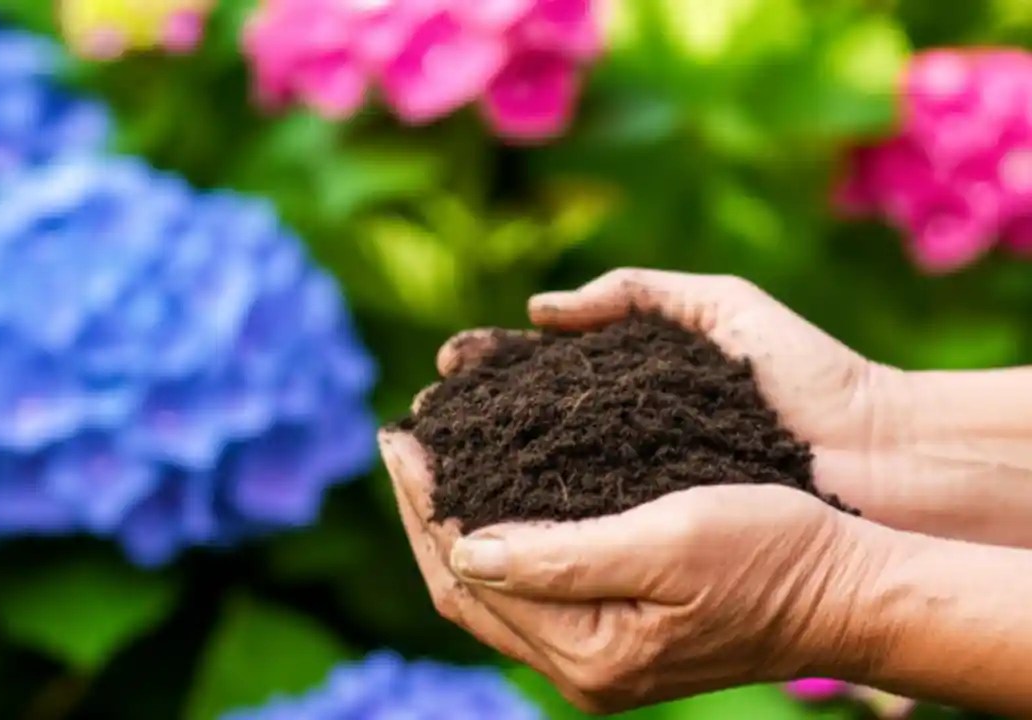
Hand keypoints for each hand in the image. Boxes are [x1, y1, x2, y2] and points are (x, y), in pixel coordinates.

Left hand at [378, 430, 887, 714]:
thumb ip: (561, 558)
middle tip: (401, 441)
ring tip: (431, 462)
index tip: (399, 437)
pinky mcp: (613, 637)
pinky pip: (526, 590)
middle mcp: (580, 669)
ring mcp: (595, 658)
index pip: (465, 572)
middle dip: (423, 513)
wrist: (845, 591)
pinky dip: (494, 542)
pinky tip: (489, 498)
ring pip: (488, 590)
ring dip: (452, 526)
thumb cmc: (769, 552)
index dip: (422, 502)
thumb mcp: (668, 541)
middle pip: (463, 587)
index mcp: (587, 650)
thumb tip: (463, 550)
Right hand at [436, 268, 922, 534]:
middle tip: (421, 423)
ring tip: (433, 464)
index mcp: (621, 381)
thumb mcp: (716, 308)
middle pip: (518, 432)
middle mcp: (614, 437)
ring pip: (535, 483)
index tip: (448, 366)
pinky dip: (528, 521)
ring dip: (480, 476)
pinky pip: (577, 526)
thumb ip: (633, 291)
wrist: (872, 450)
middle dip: (466, 426)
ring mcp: (629, 487)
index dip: (485, 370)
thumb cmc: (801, 373)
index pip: (532, 375)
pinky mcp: (650, 530)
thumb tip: (539, 310)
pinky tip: (489, 515)